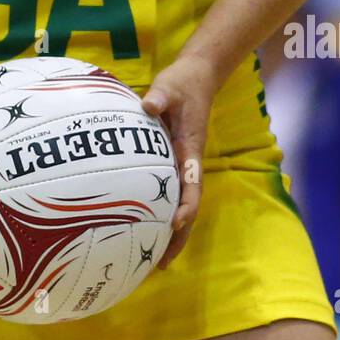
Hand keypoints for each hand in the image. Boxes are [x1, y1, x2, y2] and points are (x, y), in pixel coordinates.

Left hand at [140, 53, 219, 269]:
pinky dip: (161, 213)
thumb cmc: (182, 83)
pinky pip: (169, 193)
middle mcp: (189, 163)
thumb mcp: (169, 86)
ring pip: (180, 205)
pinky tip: (142, 226)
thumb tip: (147, 106)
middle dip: (178, 236)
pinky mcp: (174, 162)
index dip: (186, 206)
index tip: (176, 222)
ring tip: (153, 261)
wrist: (197, 76)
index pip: (193, 185)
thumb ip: (159, 96)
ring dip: (171, 232)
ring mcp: (183, 165)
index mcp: (191, 150)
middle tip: (161, 264)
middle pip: (188, 207)